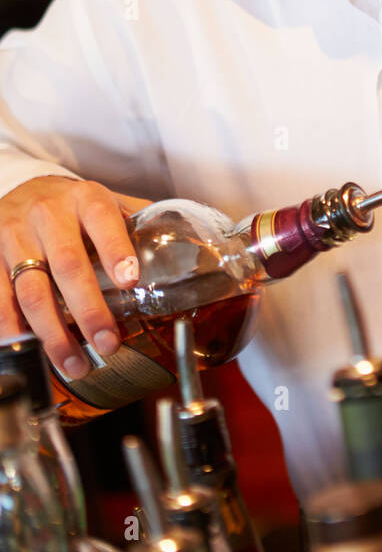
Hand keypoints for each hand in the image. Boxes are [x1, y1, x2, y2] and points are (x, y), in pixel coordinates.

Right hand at [0, 176, 152, 378]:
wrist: (21, 188)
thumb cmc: (73, 206)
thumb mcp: (106, 203)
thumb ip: (139, 223)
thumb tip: (193, 247)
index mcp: (86, 200)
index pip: (103, 221)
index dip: (115, 250)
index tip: (129, 281)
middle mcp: (48, 215)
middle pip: (68, 265)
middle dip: (89, 309)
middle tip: (109, 342)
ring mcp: (15, 236)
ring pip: (31, 289)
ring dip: (53, 332)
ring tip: (75, 363)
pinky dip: (10, 327)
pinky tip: (26, 350)